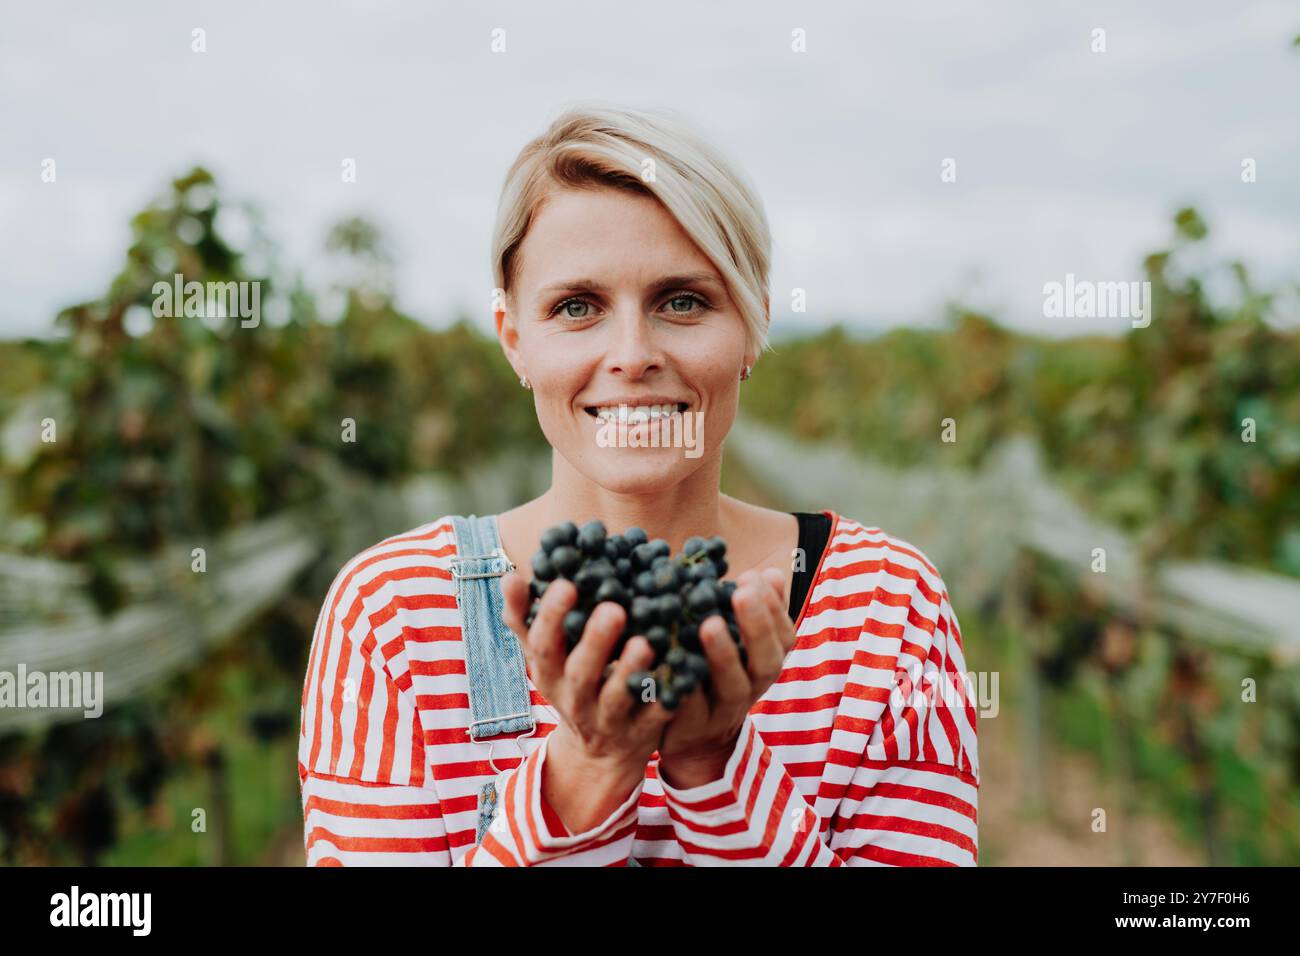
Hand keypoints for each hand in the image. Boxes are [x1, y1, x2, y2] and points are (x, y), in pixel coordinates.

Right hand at [501, 572, 672, 830]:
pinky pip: (655, 716)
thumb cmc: (570, 683)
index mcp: (549, 674)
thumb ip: (524, 618)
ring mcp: (608, 720)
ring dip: (629, 670)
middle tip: (612, 609)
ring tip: (645, 643)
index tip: (566, 583)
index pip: (543, 647)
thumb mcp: (544, 657)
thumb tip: (509, 576)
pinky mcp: (641, 734)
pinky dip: (666, 697)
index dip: (551, 617)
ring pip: (617, 698)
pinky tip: (681, 671)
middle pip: (580, 673)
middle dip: (595, 642)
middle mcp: (575, 700)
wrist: (597, 753)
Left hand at [657, 567, 796, 788]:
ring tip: (709, 623)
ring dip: (724, 655)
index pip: (784, 638)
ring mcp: (723, 710)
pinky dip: (683, 684)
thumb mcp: (737, 643)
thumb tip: (772, 573)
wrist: (693, 737)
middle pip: (766, 662)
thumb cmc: (715, 674)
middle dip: (757, 626)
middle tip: (741, 592)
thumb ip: (754, 609)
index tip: (751, 577)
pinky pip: (690, 707)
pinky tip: (670, 658)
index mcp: (764, 663)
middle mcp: (751, 688)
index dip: (773, 609)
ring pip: (733, 686)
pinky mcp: (692, 727)